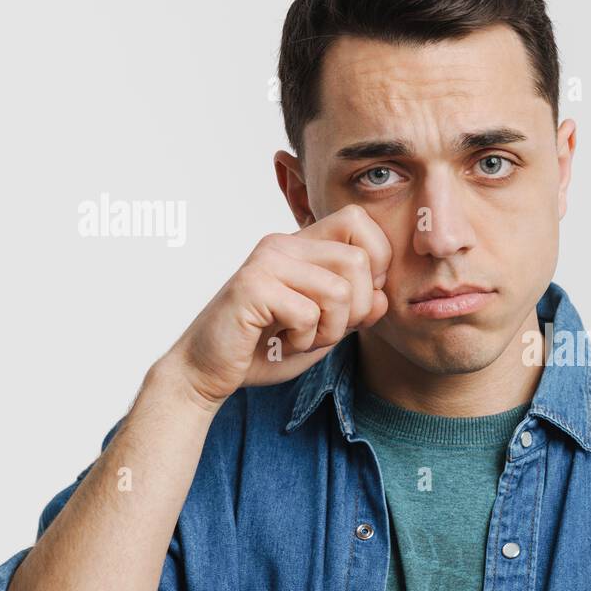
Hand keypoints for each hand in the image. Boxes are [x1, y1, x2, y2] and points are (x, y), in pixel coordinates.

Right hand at [162, 204, 392, 410]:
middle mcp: (284, 244)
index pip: (360, 220)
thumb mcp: (325, 329)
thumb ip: (356, 309)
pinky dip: (302, 341)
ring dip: (329, 330)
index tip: (354, 301)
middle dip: (354, 310)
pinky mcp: (252, 286)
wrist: (208, 370)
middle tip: (321, 330)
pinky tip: (278, 343)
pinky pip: (308, 314)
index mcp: (303, 245)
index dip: (376, 263)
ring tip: (299, 337)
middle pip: (359, 260)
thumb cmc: (266, 347)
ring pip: (339, 290)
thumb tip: (381, 296)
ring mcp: (266, 261)